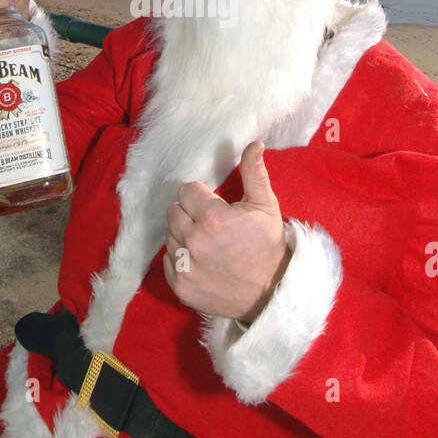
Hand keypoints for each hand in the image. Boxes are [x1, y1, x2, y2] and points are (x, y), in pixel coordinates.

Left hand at [163, 141, 291, 322]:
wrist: (270, 292)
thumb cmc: (268, 246)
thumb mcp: (266, 206)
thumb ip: (254, 173)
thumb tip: (254, 144)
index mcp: (213, 218)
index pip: (186, 191)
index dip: (201, 196)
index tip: (214, 206)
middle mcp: (194, 241)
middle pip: (173, 211)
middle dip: (190, 213)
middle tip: (211, 224)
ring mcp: (185, 266)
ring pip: (169, 235)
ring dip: (184, 235)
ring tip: (208, 243)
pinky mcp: (180, 285)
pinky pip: (167, 260)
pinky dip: (180, 258)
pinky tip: (201, 260)